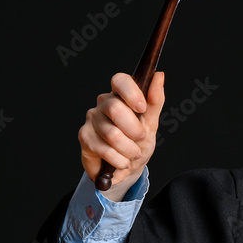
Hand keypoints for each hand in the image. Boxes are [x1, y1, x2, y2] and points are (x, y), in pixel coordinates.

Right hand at [78, 71, 164, 199]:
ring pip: (112, 133)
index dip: (131, 93)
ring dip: (129, 149)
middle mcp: (104, 103)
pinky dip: (119, 160)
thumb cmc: (138, 142)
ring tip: (133, 153)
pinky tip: (122, 161)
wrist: (127, 167)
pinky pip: (104, 149)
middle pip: (115, 109)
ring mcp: (92, 119)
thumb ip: (155, 101)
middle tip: (140, 138)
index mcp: (121, 95)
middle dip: (134, 130)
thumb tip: (159, 75)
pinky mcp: (84, 136)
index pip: (120, 80)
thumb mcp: (151, 123)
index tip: (141, 108)